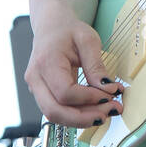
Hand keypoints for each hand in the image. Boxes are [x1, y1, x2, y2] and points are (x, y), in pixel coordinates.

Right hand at [24, 5, 124, 128]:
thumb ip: (97, 66)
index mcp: (46, 62)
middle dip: (85, 117)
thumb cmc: (68, 30)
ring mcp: (36, 88)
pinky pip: (58, 111)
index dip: (89, 98)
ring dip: (82, 119)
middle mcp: (36, 78)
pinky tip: (95, 109)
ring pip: (55, 116)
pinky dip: (77, 115)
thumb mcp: (88, 40)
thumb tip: (108, 89)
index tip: (110, 94)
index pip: (65, 92)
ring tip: (106, 112)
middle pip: (55, 111)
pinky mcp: (42, 94)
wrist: (51, 27)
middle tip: (110, 112)